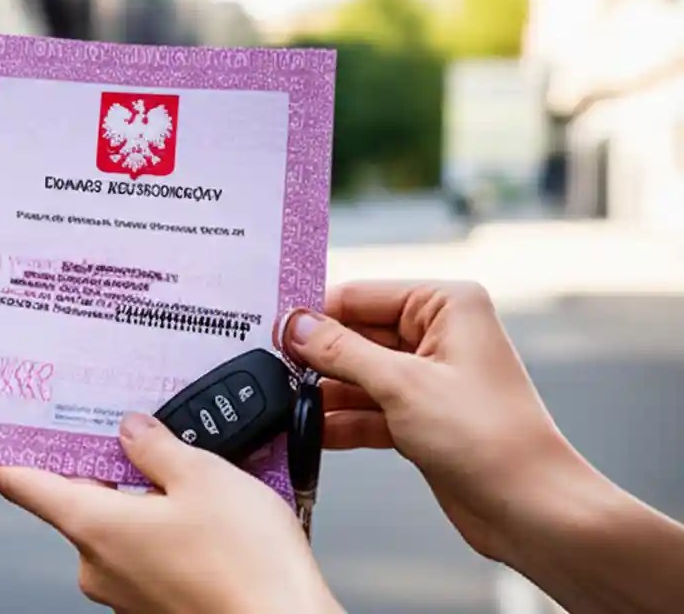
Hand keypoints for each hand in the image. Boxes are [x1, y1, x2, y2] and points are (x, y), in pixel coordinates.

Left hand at [0, 413, 341, 613]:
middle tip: (115, 423)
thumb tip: (130, 430)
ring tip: (176, 465)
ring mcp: (123, 591)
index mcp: (93, 527)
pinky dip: (157, 525)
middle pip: (74, 500)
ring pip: (113, 525)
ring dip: (135, 494)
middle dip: (95, 462)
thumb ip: (156, 447)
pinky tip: (194, 510)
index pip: (21, 484)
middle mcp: (96, 565)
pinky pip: (141, 551)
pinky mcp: (152, 604)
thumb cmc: (247, 565)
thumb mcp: (203, 476)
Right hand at [280, 281, 576, 561]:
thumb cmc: (493, 440)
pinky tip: (311, 432)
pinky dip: (341, 421)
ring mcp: (430, 378)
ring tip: (288, 408)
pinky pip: (368, 409)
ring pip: (358, 375)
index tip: (273, 333)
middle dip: (317, 360)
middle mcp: (440, 334)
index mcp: (446, 305)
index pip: (361, 295)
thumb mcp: (402, 385)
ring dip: (325, 394)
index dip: (315, 316)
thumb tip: (296, 326)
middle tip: (273, 375)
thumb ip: (341, 352)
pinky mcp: (421, 416)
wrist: (531, 510)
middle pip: (356, 335)